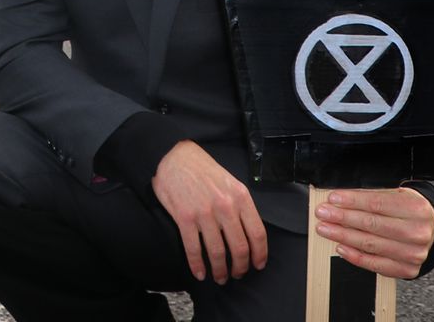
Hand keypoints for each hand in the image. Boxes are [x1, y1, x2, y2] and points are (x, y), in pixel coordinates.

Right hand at [152, 140, 267, 283]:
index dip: (259, 254)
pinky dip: (197, 265)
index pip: (257, 233)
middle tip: (238, 274)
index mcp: (240, 197)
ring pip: (218, 252)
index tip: (257, 264)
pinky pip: (194, 249)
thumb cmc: (202, 169)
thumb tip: (247, 233)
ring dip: (220, 270)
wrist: (174, 156)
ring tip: (220, 277)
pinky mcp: (184, 218)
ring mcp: (204, 213)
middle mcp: (225, 206)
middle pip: (239, 247)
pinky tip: (200, 273)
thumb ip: (240, 205)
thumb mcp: (230, 182)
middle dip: (240, 266)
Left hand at [314, 188, 433, 279]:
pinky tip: (341, 247)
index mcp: (415, 209)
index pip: (377, 203)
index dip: (352, 201)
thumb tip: (340, 199)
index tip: (333, 199)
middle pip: (371, 224)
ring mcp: (413, 253)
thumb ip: (371, 196)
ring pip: (370, 244)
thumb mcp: (397, 195)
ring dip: (342, 236)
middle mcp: (417, 232)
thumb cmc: (408, 210)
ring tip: (325, 229)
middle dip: (342, 218)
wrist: (429, 230)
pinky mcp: (407, 269)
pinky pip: (375, 264)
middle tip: (323, 213)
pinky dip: (355, 256)